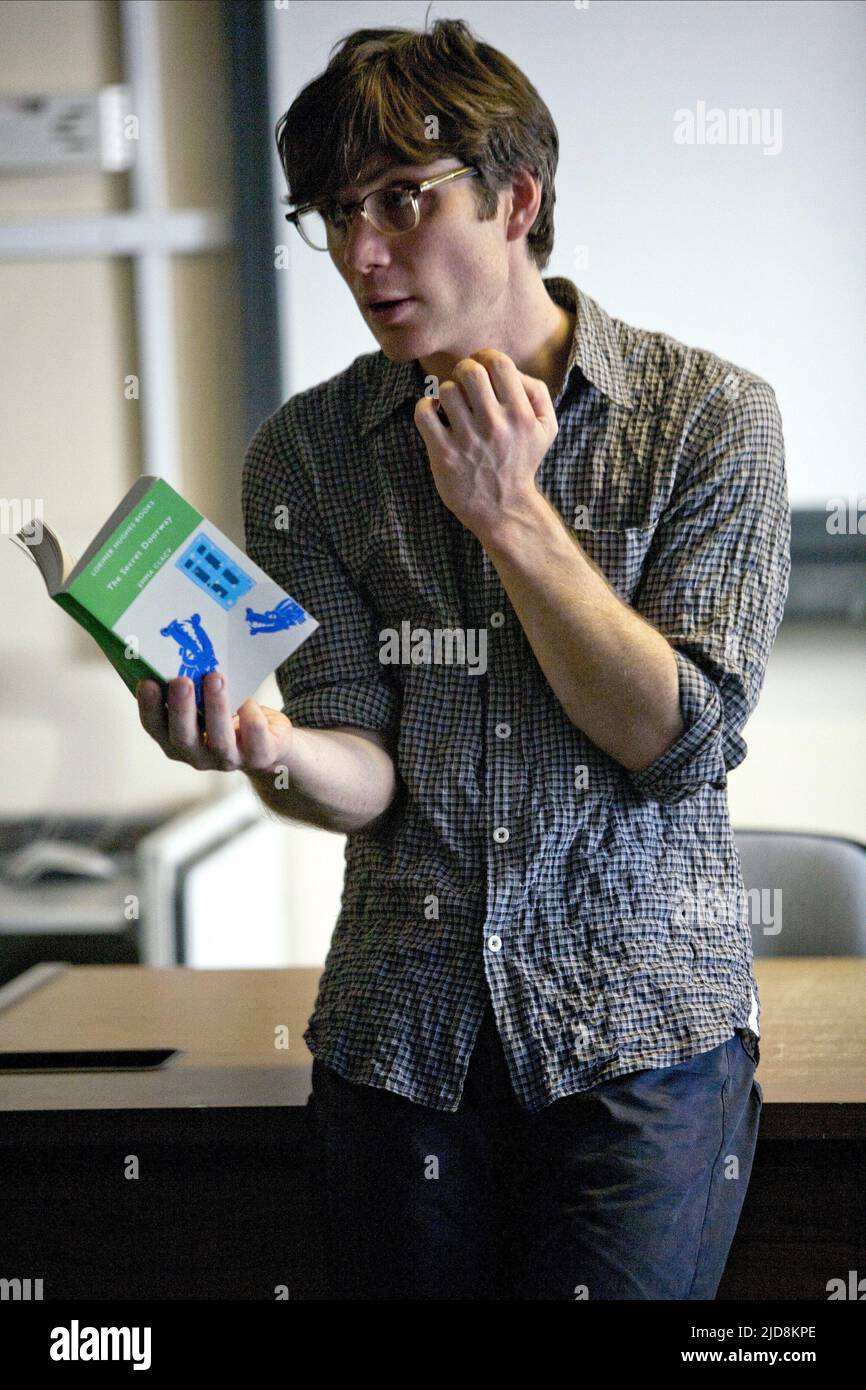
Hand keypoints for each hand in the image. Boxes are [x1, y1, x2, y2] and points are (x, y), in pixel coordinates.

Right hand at [136, 673, 293, 775]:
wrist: (270, 742)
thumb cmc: (228, 717)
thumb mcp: (205, 707)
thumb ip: (191, 691)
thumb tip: (178, 652)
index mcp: (176, 742)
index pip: (155, 728)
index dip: (149, 708)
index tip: (146, 682)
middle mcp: (198, 756)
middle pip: (183, 737)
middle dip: (180, 708)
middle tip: (181, 681)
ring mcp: (228, 760)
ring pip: (219, 739)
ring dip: (216, 707)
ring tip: (215, 678)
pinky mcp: (259, 756)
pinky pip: (254, 735)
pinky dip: (250, 713)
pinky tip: (248, 698)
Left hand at [413, 347, 557, 541]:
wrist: (502, 507)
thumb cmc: (521, 460)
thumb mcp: (546, 427)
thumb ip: (537, 391)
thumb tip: (510, 369)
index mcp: (521, 414)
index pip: (498, 363)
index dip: (485, 357)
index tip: (481, 369)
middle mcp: (495, 425)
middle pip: (469, 371)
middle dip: (463, 370)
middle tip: (464, 384)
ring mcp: (468, 440)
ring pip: (446, 390)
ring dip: (446, 393)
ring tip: (453, 406)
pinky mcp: (444, 454)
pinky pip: (424, 412)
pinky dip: (425, 407)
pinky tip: (435, 415)